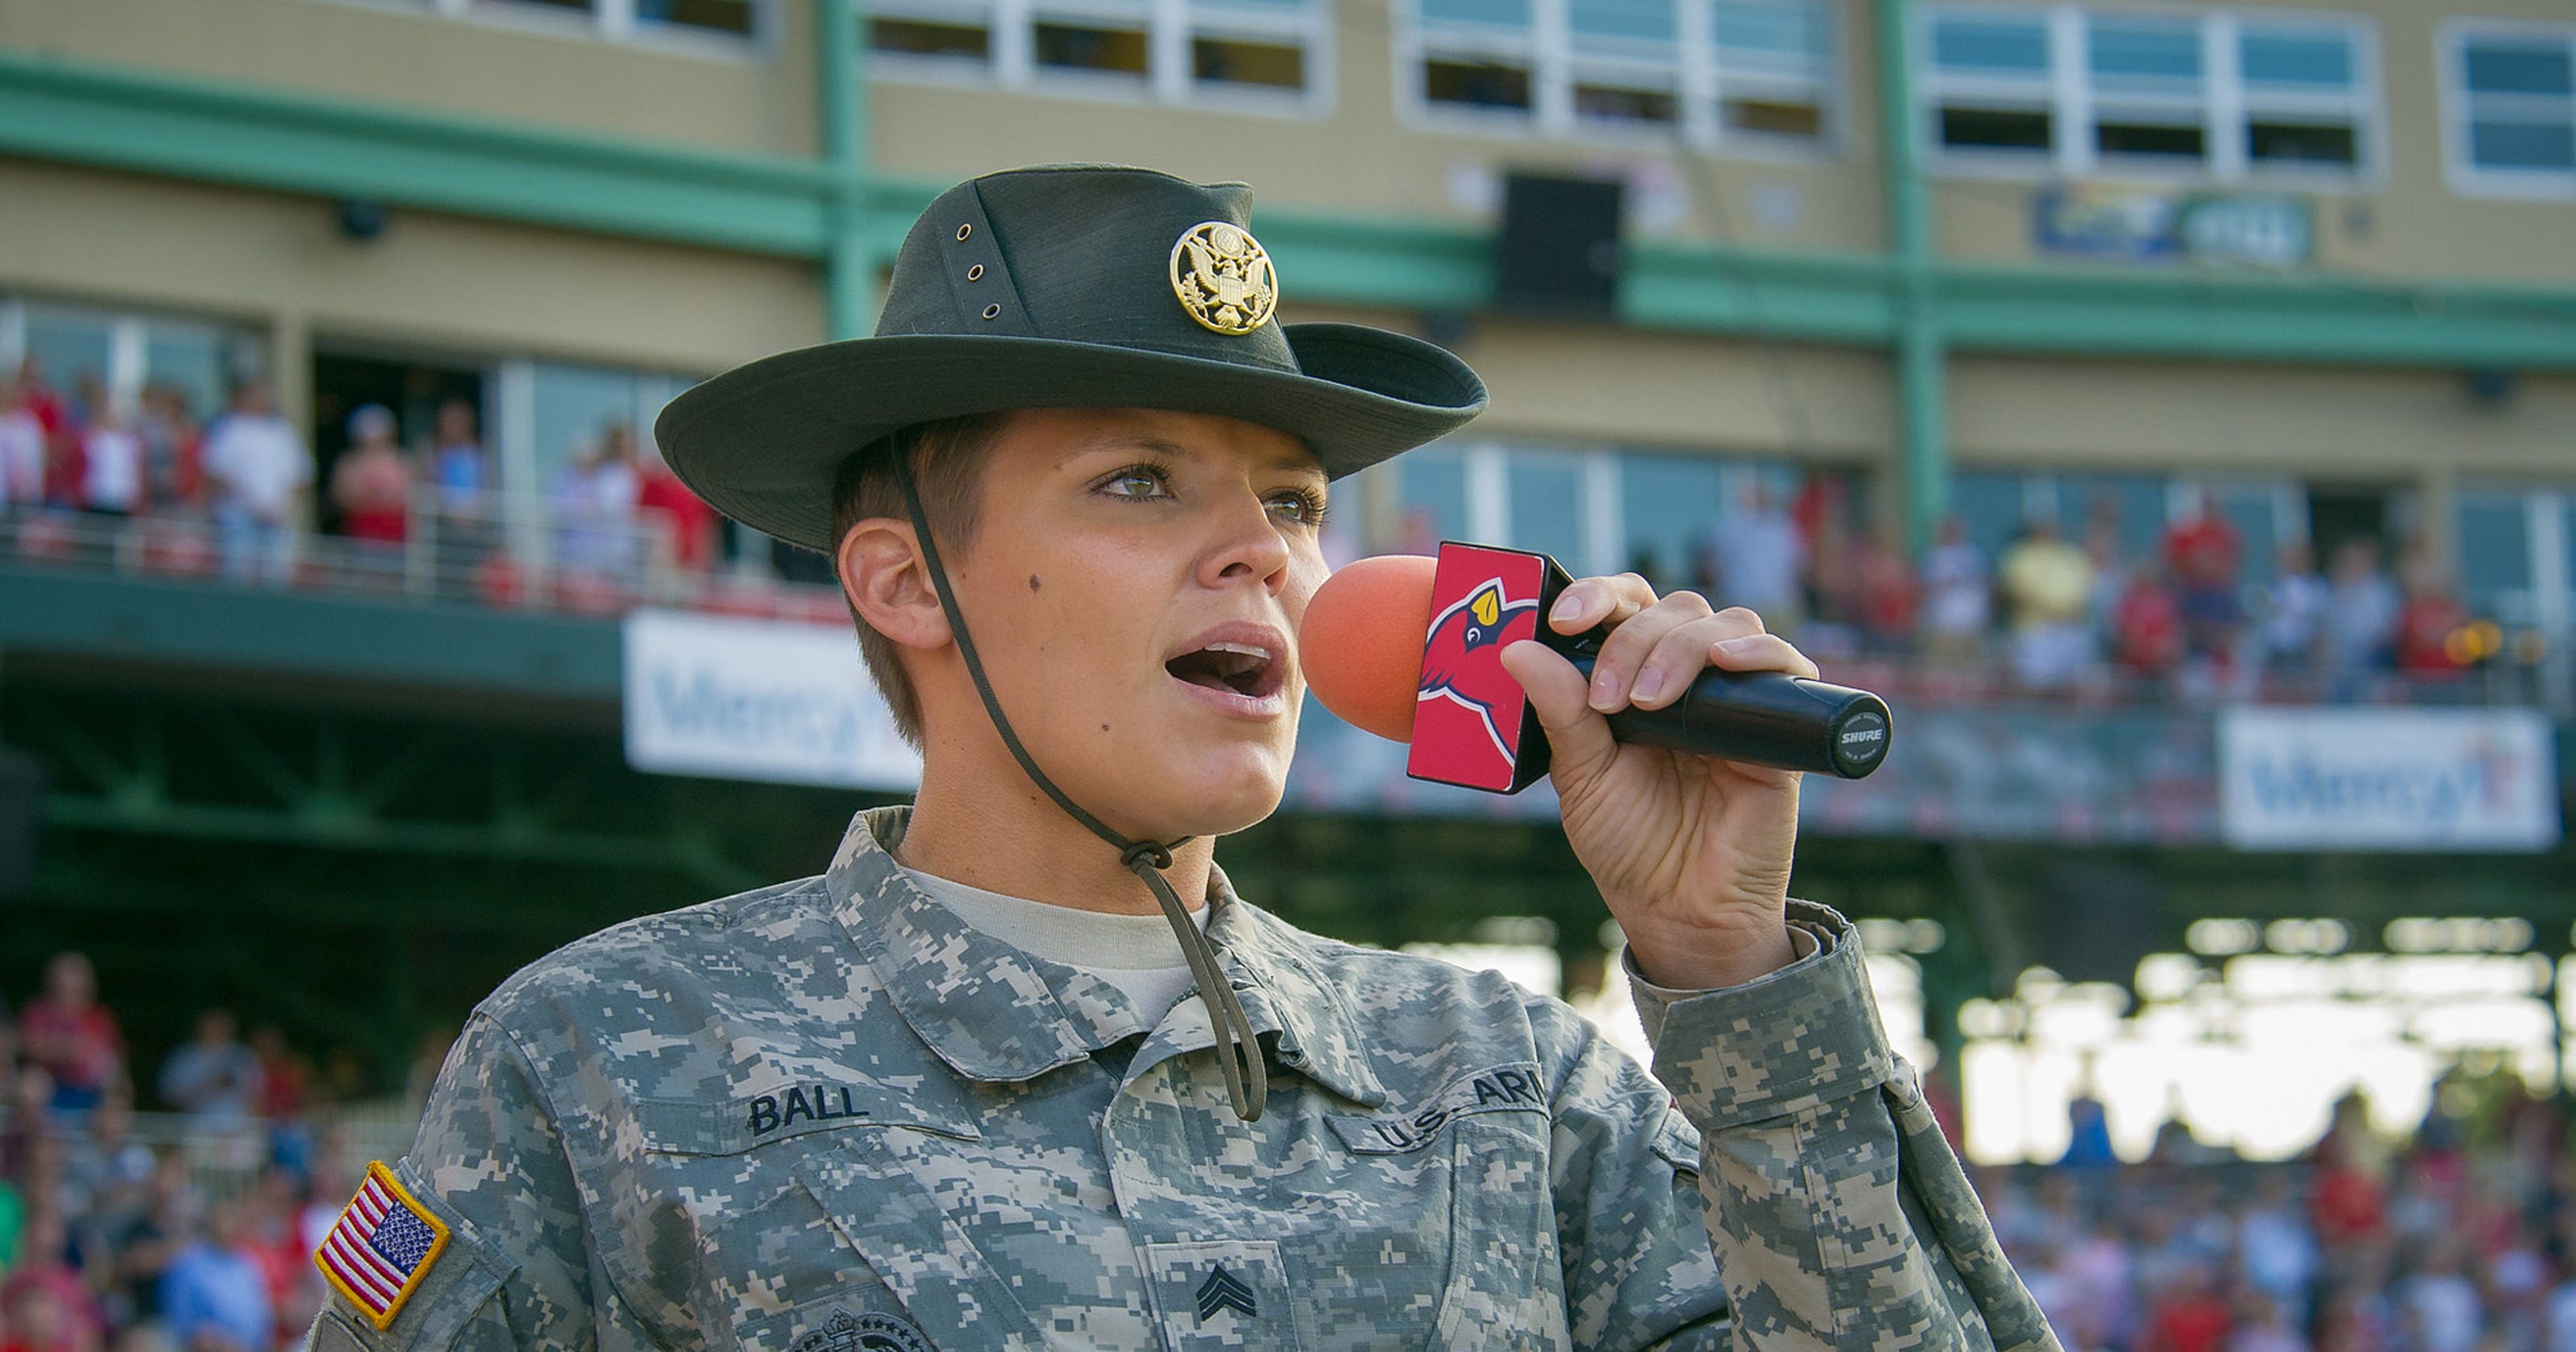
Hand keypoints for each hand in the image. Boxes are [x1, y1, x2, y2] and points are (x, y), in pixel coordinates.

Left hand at [1497, 576, 1815, 990]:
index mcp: (1635, 677)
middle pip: (1672, 609)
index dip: (1597, 595)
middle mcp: (1688, 678)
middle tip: (1608, 698)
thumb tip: (1516, 649)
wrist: (1679, 911)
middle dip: (1632, 638)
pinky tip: (1728, 662)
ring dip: (1679, 647)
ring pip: (1723, 625)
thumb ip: (1560, 712)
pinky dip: (1760, 651)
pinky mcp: (1780, 728)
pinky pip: (1786, 666)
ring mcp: (1736, 699)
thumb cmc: (1630, 844)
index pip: (1625, 606)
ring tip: (1647, 701)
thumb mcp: (1581, 777)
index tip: (1561, 618)